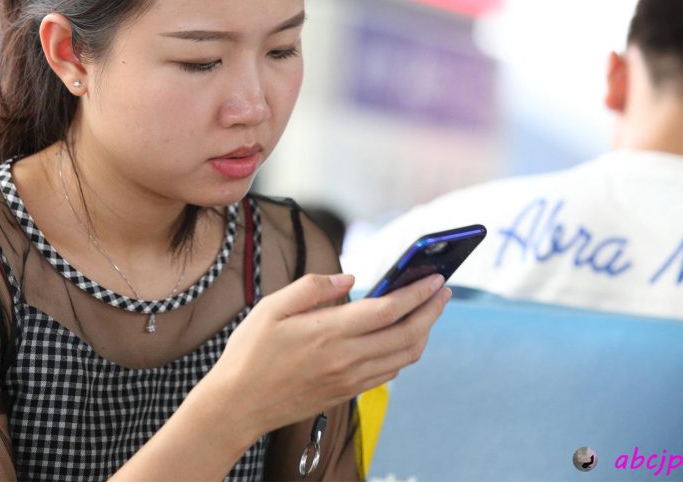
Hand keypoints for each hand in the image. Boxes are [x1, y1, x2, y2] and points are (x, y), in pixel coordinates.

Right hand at [206, 272, 449, 439]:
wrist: (239, 405)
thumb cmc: (250, 354)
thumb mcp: (271, 308)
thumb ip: (312, 287)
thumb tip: (349, 278)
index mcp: (329, 333)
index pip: (389, 310)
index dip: (418, 292)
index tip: (435, 277)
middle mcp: (346, 359)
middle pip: (408, 334)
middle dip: (432, 310)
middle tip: (443, 290)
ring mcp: (350, 379)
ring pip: (405, 357)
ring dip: (423, 332)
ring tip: (426, 310)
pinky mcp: (347, 392)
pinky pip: (389, 372)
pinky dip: (404, 352)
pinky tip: (400, 337)